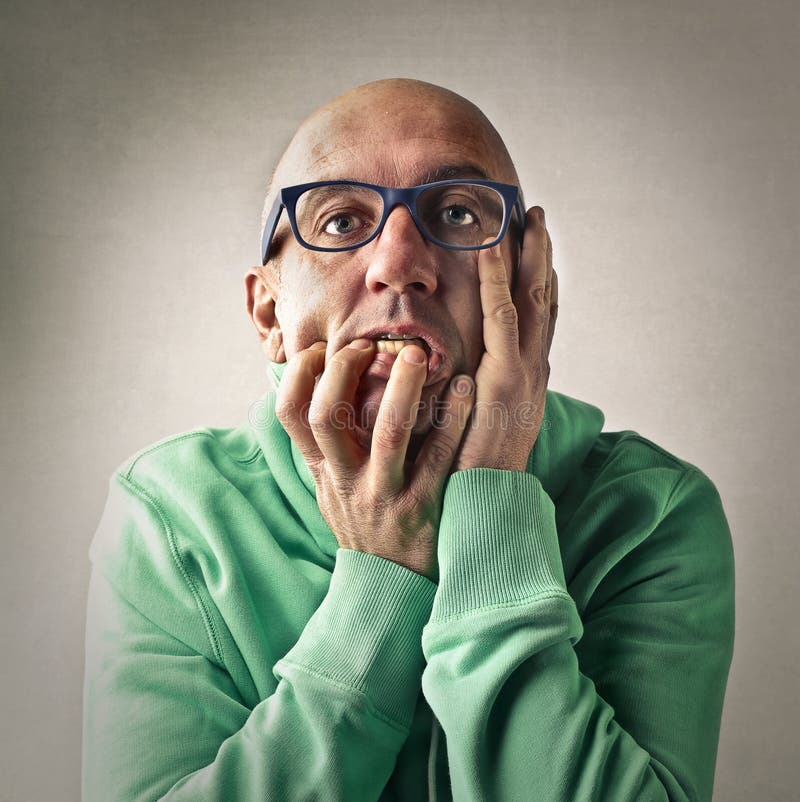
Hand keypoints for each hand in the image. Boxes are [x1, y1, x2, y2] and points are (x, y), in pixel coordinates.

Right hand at [275, 339, 475, 579]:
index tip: (319, 348)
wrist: (392, 586)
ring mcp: (385, 496)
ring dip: (402, 387)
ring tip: (416, 354)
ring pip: (388, 433)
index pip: (292, 416)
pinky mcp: (426, 507)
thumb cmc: (365, 526)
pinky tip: (465, 386)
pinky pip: (440, 456)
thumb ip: (325, 449)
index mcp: (324, 471)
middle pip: (329, 417)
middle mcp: (347, 482)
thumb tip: (316, 391)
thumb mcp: (333, 491)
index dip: (299, 375)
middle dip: (345, 371)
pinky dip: (453, 418)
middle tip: (369, 344)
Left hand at [453, 207, 557, 472]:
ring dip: (530, 257)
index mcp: (527, 380)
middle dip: (541, 259)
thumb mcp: (484, 425)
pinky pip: (502, 318)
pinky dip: (499, 281)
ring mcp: (524, 373)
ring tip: (528, 219)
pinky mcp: (506, 379)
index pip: (538, 322)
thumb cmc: (476, 469)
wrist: (487, 505)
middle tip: (537, 219)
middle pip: (543, 303)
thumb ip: (479, 395)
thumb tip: (464, 373)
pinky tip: (493, 250)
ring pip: (531, 302)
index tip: (537, 250)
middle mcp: (534, 371)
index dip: (541, 282)